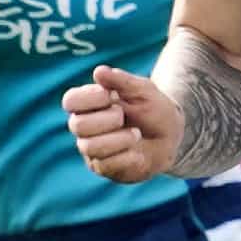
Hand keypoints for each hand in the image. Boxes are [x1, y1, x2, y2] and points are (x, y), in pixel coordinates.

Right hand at [62, 63, 183, 182]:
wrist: (170, 137)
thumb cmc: (153, 109)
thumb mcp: (143, 90)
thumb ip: (122, 80)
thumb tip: (99, 72)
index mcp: (89, 103)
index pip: (70, 101)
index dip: (89, 98)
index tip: (111, 95)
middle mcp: (85, 126)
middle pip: (77, 125)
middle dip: (106, 120)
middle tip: (123, 116)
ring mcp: (92, 149)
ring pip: (89, 147)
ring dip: (118, 139)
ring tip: (136, 134)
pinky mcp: (103, 168)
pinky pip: (106, 165)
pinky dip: (127, 157)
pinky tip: (138, 153)